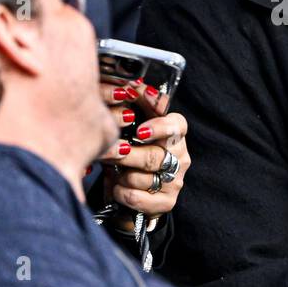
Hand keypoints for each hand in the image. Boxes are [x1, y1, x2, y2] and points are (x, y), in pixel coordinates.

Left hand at [98, 81, 189, 223]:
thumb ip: (133, 107)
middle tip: (108, 153)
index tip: (139, 131)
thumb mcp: (131, 129)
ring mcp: (176, 181)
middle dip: (126, 155)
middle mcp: (180, 157)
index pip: (177, 126)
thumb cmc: (131, 152)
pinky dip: (123, 193)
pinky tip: (118, 189)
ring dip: (122, 176)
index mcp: (175, 135)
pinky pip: (139, 198)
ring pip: (144, 178)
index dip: (160, 127)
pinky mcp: (167, 202)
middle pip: (154, 156)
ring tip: (113, 172)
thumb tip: (127, 84)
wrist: (133, 191)